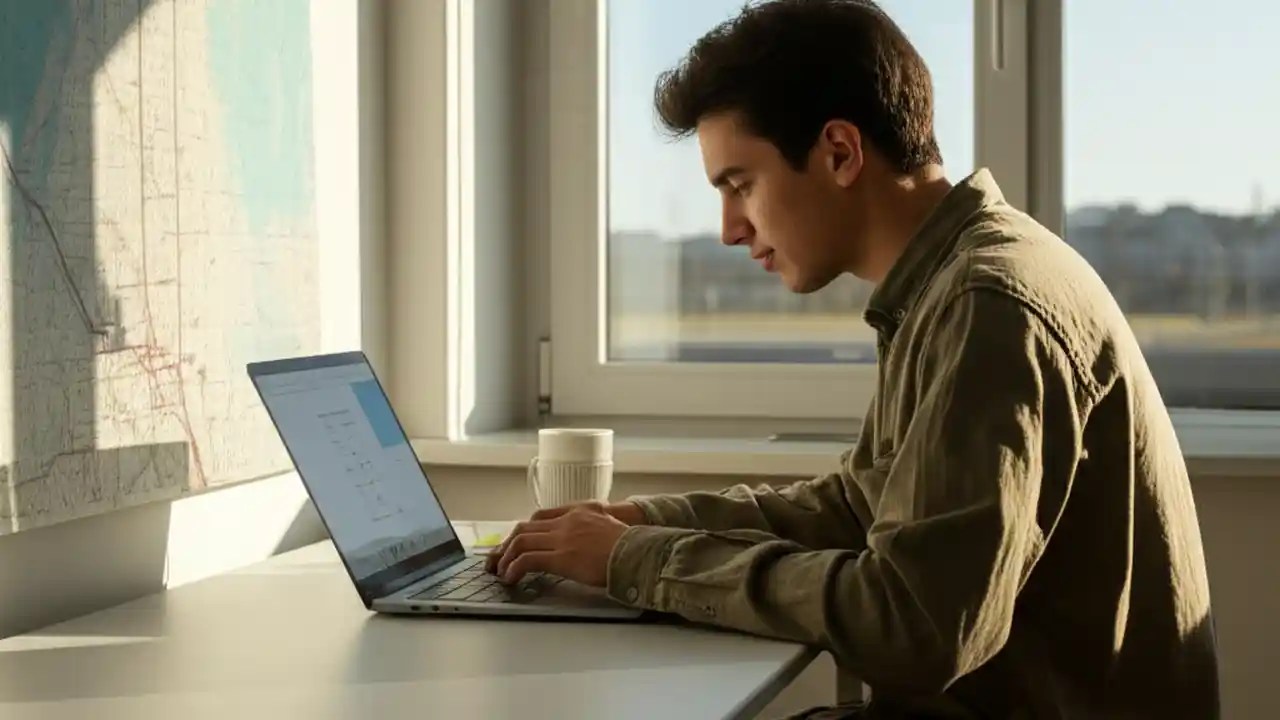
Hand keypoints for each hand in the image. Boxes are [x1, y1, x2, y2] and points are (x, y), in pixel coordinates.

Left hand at [485, 506, 631, 586]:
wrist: (640, 551)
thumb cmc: (632, 545)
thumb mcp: (610, 526)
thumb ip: (593, 528)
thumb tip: (584, 544)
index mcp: (579, 511)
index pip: (540, 515)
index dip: (524, 530)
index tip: (515, 542)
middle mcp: (567, 520)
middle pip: (525, 527)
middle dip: (507, 544)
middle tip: (496, 558)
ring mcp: (563, 538)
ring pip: (521, 542)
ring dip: (506, 557)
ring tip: (501, 571)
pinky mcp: (561, 557)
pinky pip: (527, 560)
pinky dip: (514, 569)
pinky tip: (511, 578)